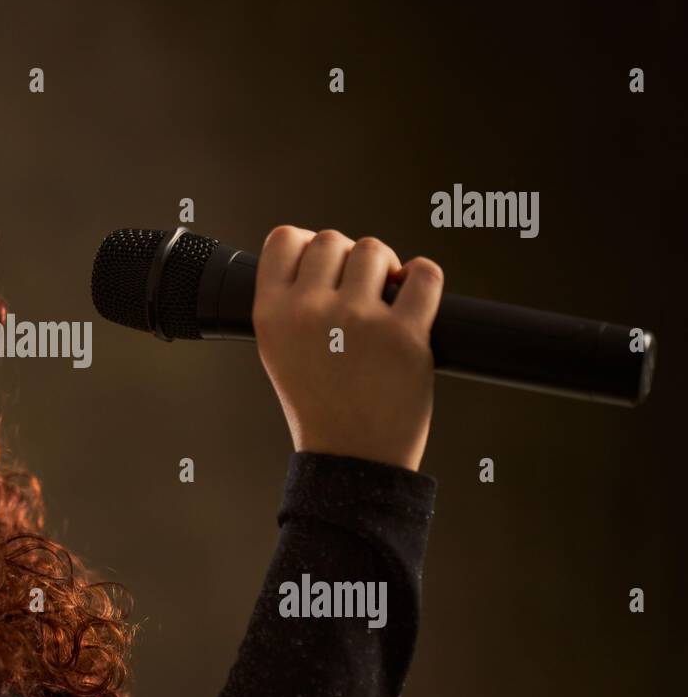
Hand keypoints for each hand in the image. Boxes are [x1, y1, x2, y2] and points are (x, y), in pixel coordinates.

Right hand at [251, 226, 443, 472]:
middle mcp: (310, 311)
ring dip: (384, 269)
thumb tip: (322, 255)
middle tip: (356, 293)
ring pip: (374, 250)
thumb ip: (289, 302)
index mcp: (272, 314)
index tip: (322, 265)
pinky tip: (413, 295)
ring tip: (384, 299)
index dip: (307, 245)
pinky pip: (424, 274)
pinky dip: (422, 277)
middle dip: (348, 261)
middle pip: (332, 240)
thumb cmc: (318, 406)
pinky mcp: (405, 335)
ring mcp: (358, 321)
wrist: (351, 457)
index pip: (284, 239)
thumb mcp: (277, 351)